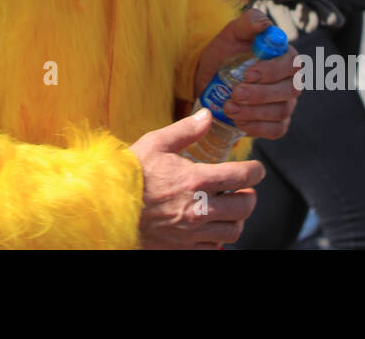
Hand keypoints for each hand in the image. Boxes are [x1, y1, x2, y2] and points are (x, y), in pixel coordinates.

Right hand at [129, 109, 264, 248]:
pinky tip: (211, 227)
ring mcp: (192, 232)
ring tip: (228, 209)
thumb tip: (207, 115)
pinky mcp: (183, 248)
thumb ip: (186, 130)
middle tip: (243, 190)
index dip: (256, 171)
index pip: (243, 176)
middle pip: (245, 207)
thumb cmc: (131, 174)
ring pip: (234, 231)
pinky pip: (215, 249)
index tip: (256, 169)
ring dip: (236, 219)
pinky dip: (219, 239)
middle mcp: (199, 208)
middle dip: (249, 196)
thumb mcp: (156, 143)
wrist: (107, 206)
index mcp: (195, 180)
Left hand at [192, 9, 299, 139]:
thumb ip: (249, 23)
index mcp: (284, 56)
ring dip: (255, 111)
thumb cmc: (225, 53)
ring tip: (229, 107)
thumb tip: (265, 24)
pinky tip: (239, 121)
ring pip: (281, 111)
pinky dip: (258, 127)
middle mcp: (291, 80)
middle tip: (235, 93)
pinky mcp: (277, 122)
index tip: (248, 74)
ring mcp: (286, 102)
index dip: (273, 70)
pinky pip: (277, 130)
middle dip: (260, 94)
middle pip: (289, 90)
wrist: (211, 79)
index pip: (292, 63)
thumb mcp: (231, 34)